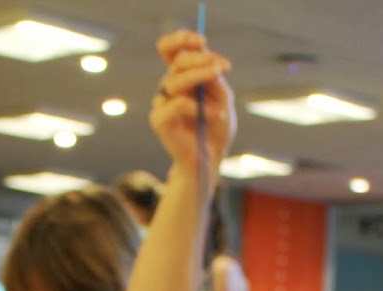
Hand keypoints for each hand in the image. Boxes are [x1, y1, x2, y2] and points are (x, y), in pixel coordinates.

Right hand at [152, 31, 234, 178]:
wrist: (210, 158)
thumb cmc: (216, 128)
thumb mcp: (223, 98)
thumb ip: (215, 80)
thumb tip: (209, 63)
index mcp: (182, 77)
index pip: (170, 50)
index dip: (180, 39)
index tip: (201, 40)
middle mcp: (169, 88)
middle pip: (175, 62)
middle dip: (199, 60)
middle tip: (221, 67)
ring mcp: (161, 104)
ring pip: (175, 81)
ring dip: (201, 77)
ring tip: (221, 85)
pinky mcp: (159, 121)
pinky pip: (178, 104)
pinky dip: (200, 108)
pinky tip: (216, 115)